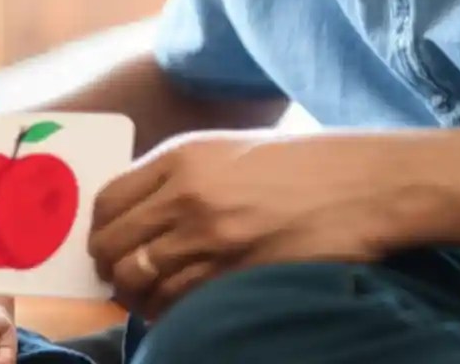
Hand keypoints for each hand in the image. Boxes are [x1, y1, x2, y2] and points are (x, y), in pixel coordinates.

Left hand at [88, 130, 432, 320]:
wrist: (362, 184)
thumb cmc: (299, 165)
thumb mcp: (227, 150)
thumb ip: (178, 175)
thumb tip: (136, 216)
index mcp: (181, 157)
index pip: (107, 200)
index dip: (97, 230)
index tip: (103, 244)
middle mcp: (186, 195)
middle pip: (113, 244)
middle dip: (107, 267)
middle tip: (117, 278)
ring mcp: (210, 237)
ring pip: (138, 279)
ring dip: (134, 295)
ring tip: (144, 297)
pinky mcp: (234, 273)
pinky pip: (176, 302)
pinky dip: (165, 310)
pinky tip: (174, 307)